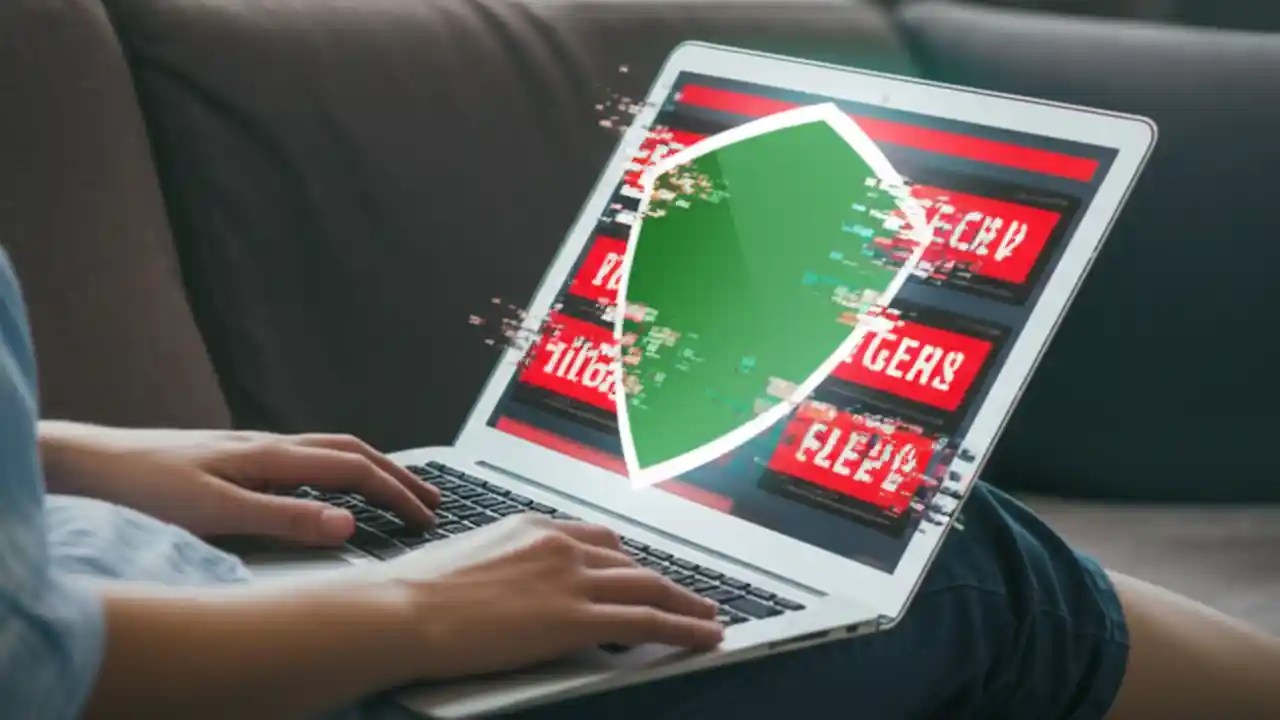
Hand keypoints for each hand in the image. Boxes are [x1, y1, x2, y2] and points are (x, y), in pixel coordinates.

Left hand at [39, 422, 438, 545]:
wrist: (91, 462)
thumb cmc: (145, 487)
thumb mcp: (218, 511)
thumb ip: (286, 519)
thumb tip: (349, 523)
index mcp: (273, 456)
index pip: (354, 470)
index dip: (396, 493)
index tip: (426, 517)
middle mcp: (270, 445)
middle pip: (352, 450)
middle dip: (398, 473)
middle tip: (434, 498)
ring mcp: (255, 449)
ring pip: (331, 450)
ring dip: (372, 467)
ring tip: (397, 488)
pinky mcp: (239, 458)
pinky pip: (308, 458)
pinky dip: (340, 469)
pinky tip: (332, 486)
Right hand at [374, 514, 723, 677]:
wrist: (401, 610)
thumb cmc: (416, 592)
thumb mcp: (467, 561)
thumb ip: (502, 567)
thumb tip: (506, 587)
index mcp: (532, 527)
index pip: (595, 539)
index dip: (624, 559)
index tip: (638, 569)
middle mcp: (559, 544)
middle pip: (630, 561)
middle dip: (664, 580)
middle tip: (689, 594)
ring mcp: (571, 579)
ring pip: (649, 587)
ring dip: (686, 604)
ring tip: (708, 616)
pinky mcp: (576, 617)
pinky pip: (648, 621)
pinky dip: (685, 628)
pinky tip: (704, 636)